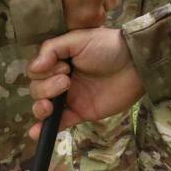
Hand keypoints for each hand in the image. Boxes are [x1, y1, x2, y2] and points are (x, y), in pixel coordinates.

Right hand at [26, 28, 144, 136]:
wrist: (135, 64)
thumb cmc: (107, 47)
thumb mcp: (78, 39)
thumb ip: (53, 49)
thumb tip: (34, 67)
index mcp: (59, 60)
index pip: (36, 70)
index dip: (43, 71)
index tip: (61, 66)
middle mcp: (61, 79)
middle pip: (37, 89)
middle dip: (46, 87)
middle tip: (67, 80)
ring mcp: (71, 97)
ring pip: (44, 107)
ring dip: (40, 107)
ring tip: (51, 105)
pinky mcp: (80, 113)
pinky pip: (60, 123)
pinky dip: (45, 129)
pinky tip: (36, 131)